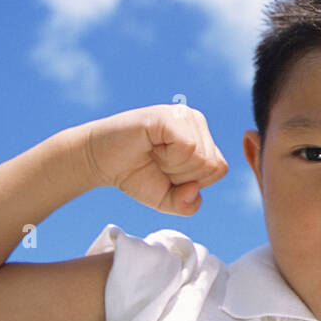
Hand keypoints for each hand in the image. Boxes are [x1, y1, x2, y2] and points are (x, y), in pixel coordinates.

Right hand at [81, 104, 228, 215]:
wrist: (101, 161)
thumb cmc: (135, 175)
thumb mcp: (166, 200)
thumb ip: (187, 205)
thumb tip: (195, 191)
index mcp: (202, 138)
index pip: (218, 169)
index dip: (191, 182)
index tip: (167, 173)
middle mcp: (196, 122)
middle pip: (211, 165)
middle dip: (181, 176)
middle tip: (157, 163)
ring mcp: (184, 116)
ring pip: (201, 157)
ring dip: (172, 166)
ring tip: (153, 154)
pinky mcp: (170, 116)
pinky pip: (189, 147)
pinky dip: (169, 157)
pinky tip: (151, 146)